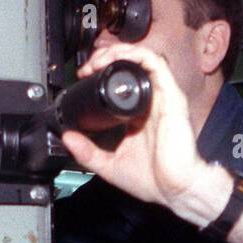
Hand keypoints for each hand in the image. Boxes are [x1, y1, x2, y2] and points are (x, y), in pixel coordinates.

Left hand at [60, 43, 218, 217]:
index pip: (120, 84)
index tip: (83, 78)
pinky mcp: (171, 95)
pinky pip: (156, 63)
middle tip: (87, 67)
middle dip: (105, 59)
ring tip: (98, 60)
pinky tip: (117, 60)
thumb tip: (67, 138)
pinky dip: (135, 55)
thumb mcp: (109, 165)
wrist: (174, 190)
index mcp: (137, 116)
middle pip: (130, 66)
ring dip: (118, 53)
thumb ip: (87, 152)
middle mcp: (150, 103)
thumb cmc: (154, 180)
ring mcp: (161, 97)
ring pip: (142, 58)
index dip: (101, 75)